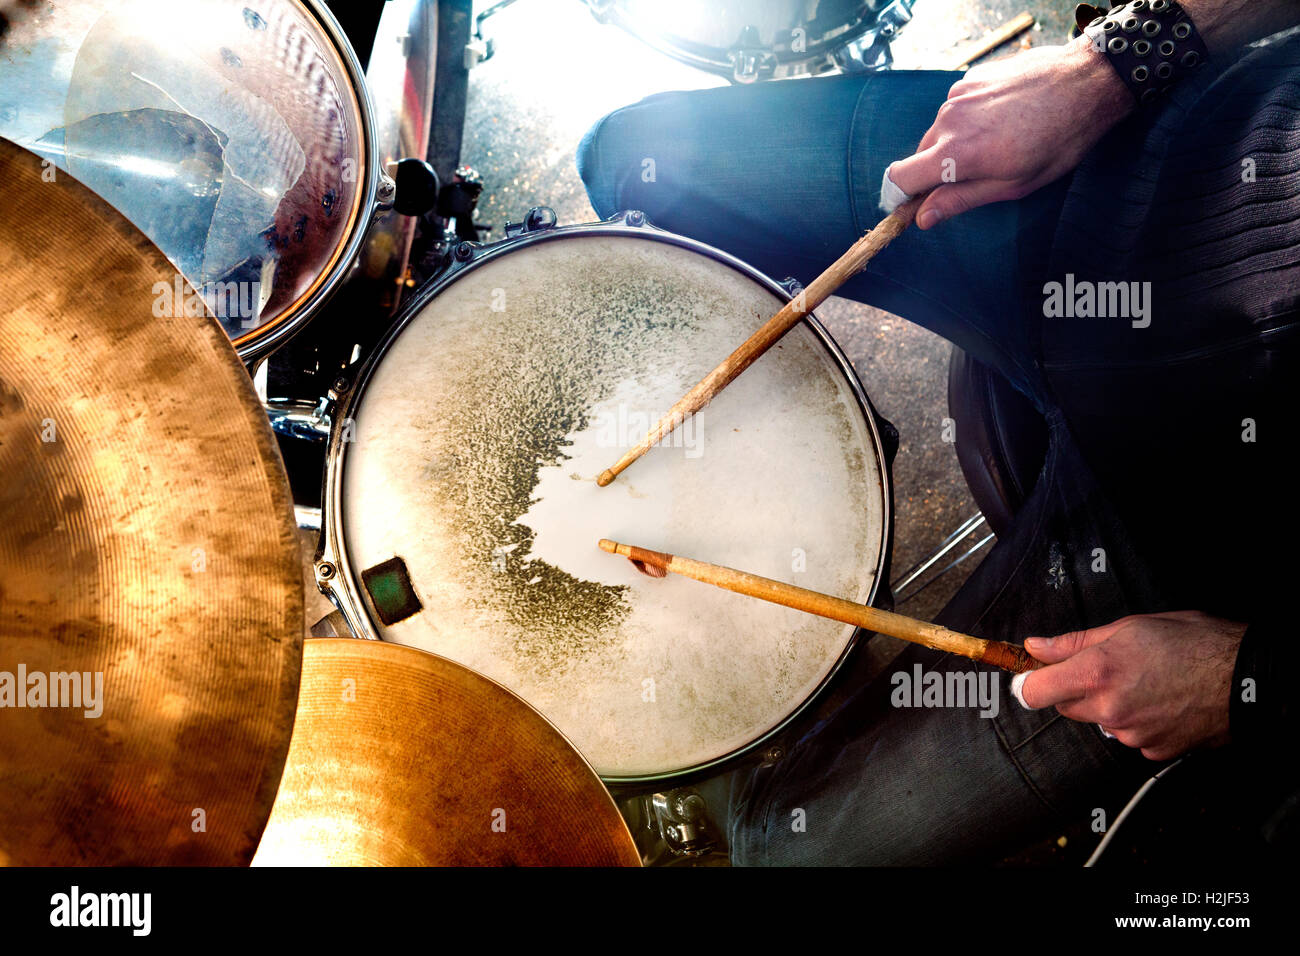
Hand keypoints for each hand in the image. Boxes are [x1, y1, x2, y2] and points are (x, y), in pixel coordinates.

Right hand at [888, 36, 1135, 229]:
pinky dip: (970, 118)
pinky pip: (957, 108)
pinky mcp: (970, 78)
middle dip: (937, 170)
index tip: (915, 205)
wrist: (1086, 83)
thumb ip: (960, 200)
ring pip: (940, 131)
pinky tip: (1002, 119)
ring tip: (997, 142)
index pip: (900, 178)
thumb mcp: (1011, 184)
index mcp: (954, 154)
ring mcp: (958, 95)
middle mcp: (948, 121)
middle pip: (919, 155)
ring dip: (956, 143)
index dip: (902, 196)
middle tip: (975, 175)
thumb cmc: (1056, 141)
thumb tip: (923, 217)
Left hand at [1020, 611, 1245, 760]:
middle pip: (1066, 706)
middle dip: (1075, 688)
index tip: (1027, 677)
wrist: (1247, 678)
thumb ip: (1074, 642)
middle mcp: (1109, 710)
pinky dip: (1136, 721)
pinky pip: (1129, 736)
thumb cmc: (1193, 643)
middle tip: (1107, 666)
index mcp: (1096, 674)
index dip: (1026, 684)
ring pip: (1100, 721)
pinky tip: (1159, 701)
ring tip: (1143, 681)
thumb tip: (1035, 646)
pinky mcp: (1153, 751)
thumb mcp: (1128, 628)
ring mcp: (1131, 735)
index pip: (1034, 693)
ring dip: (1109, 705)